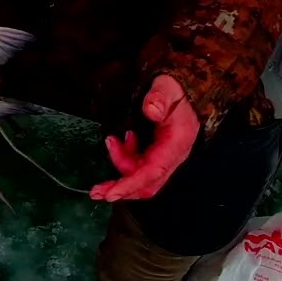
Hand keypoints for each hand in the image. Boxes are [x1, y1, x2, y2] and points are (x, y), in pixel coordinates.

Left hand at [90, 75, 197, 201]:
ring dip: (121, 164)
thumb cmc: (177, 90)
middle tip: (95, 190)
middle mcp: (172, 156)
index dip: (131, 184)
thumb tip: (151, 110)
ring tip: (111, 141)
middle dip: (121, 188)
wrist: (186, 90)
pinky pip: (140, 165)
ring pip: (140, 174)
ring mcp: (165, 156)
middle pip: (147, 183)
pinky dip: (126, 157)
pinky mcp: (158, 153)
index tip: (110, 193)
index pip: (153, 172)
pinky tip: (121, 141)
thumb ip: (159, 97)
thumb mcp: (167, 87)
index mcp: (177, 144)